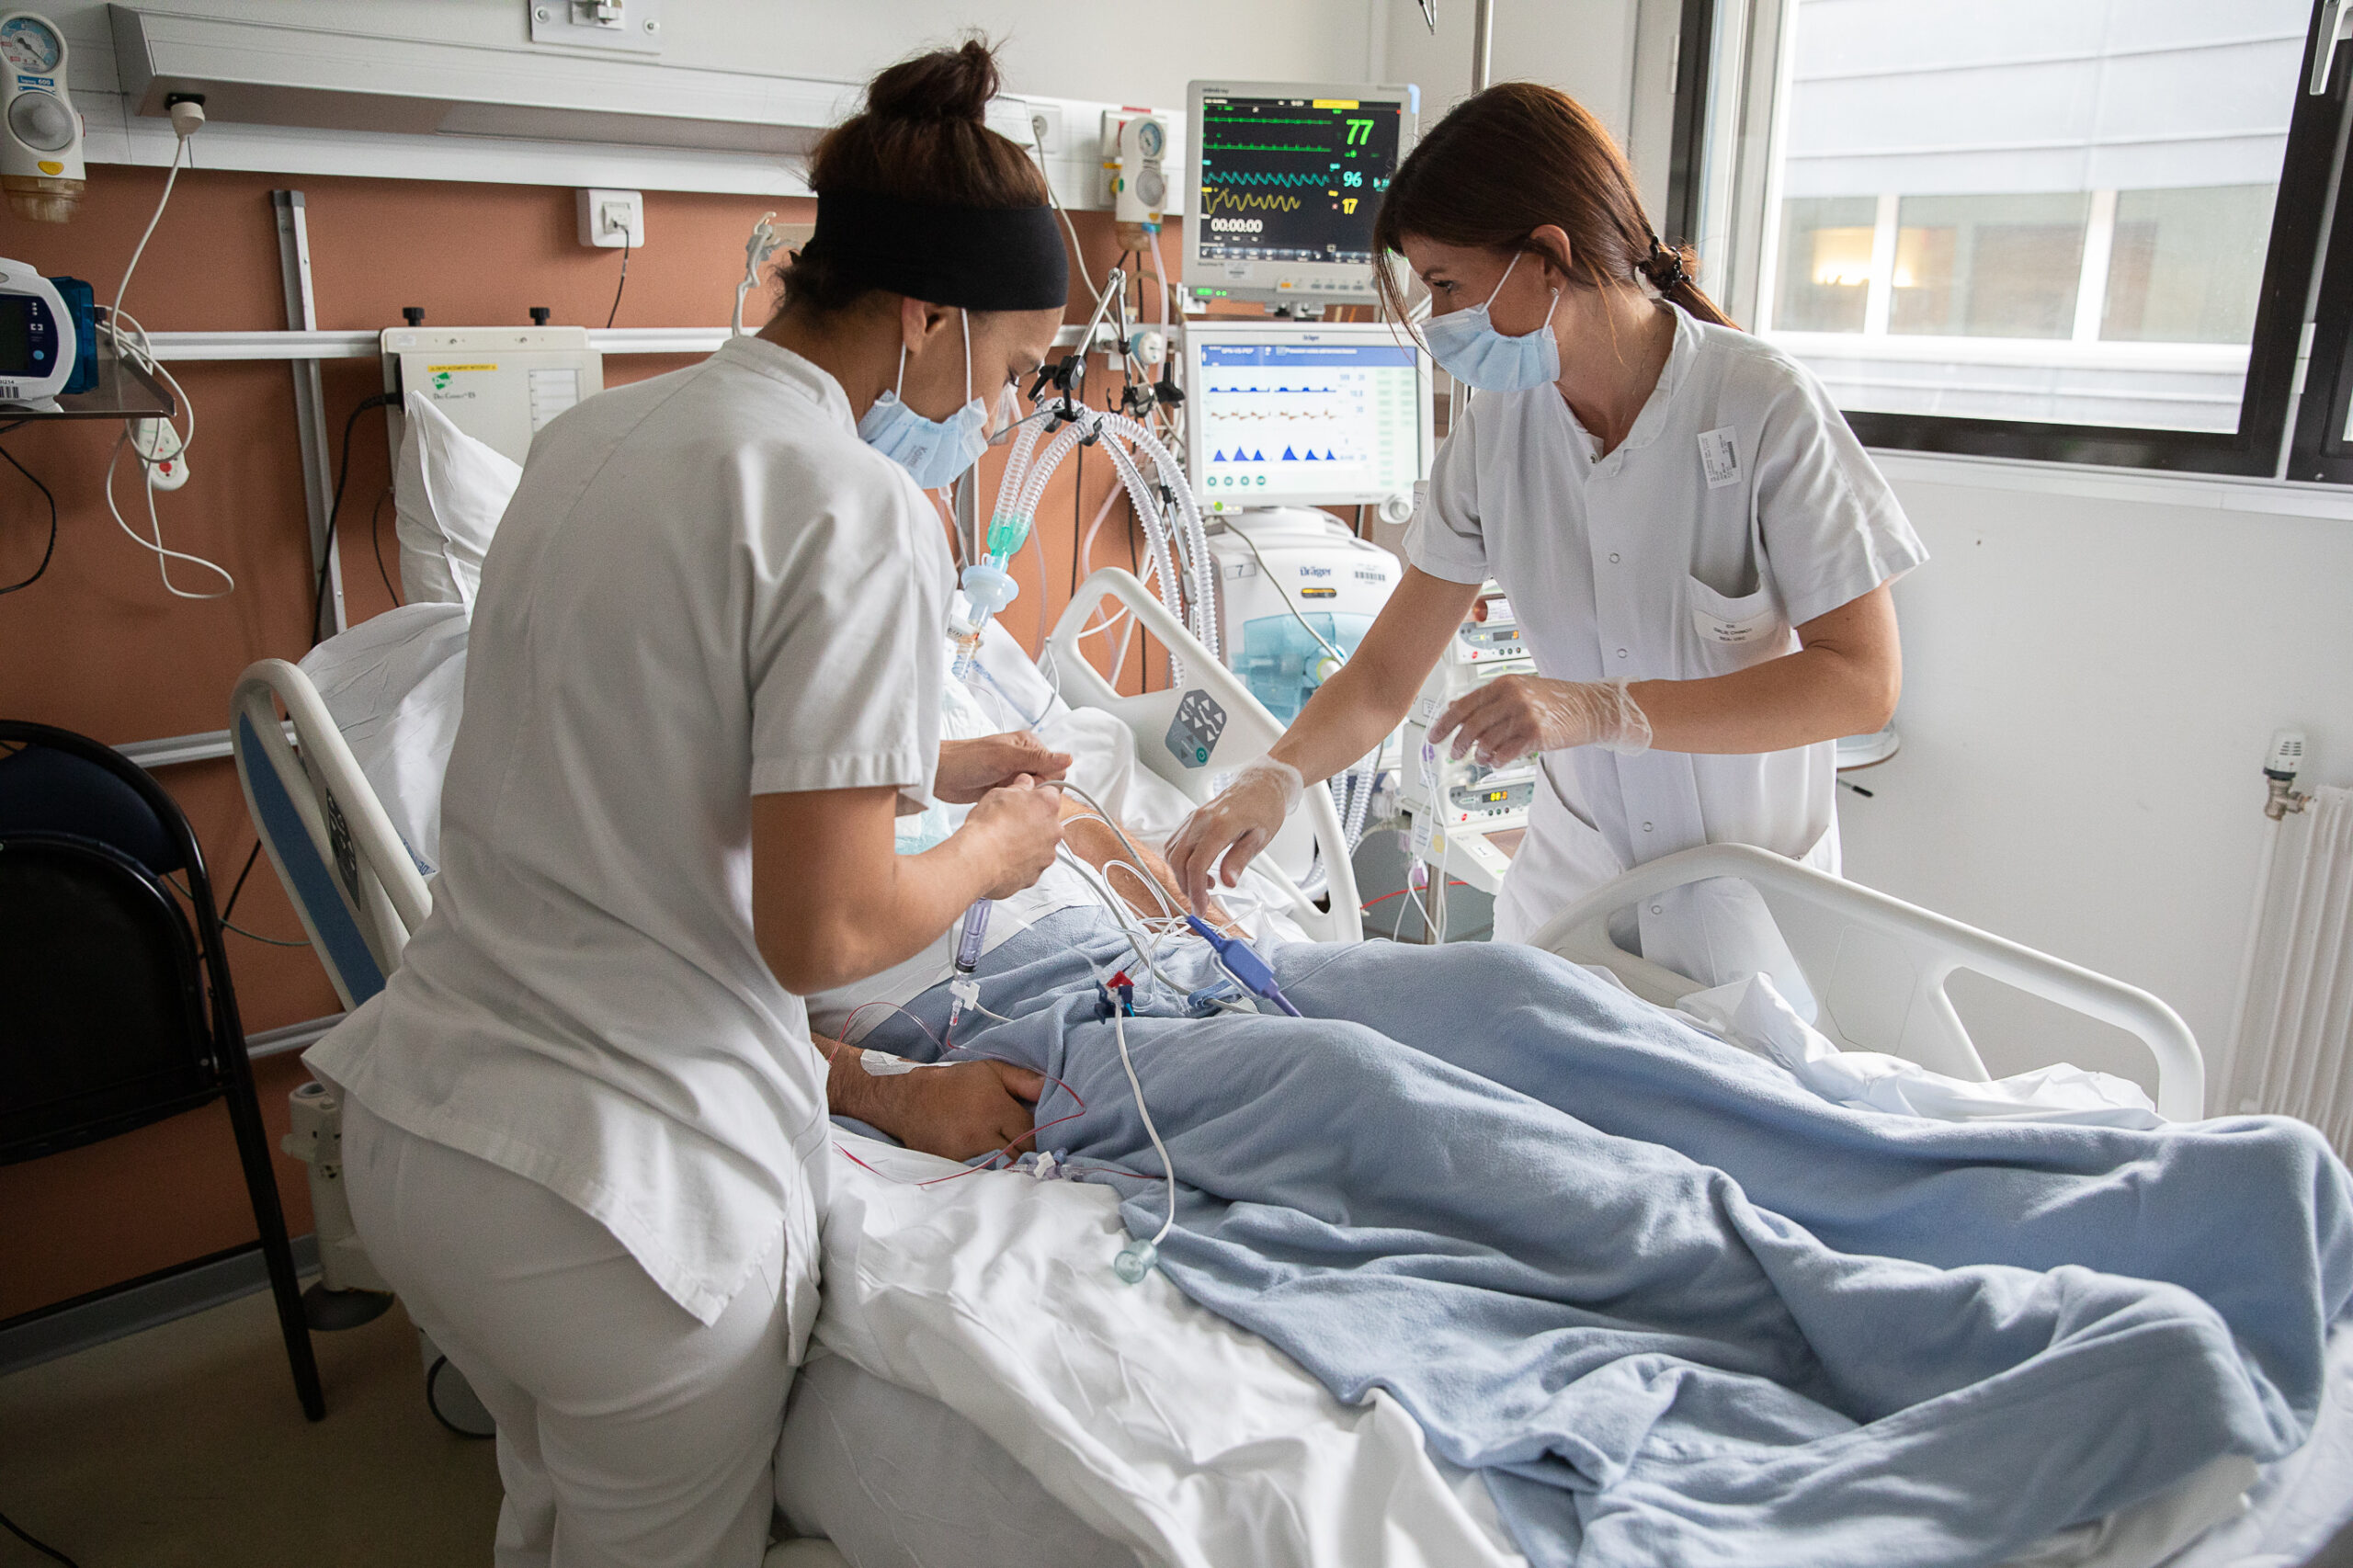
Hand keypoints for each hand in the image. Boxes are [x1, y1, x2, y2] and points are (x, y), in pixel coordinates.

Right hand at [860, 1058, 1045, 1162]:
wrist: (907, 1101)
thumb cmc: (954, 1083)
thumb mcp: (990, 1071)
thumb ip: (1023, 1080)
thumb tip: (1052, 1087)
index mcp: (996, 1108)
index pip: (1033, 1132)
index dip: (1040, 1136)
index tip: (1043, 1136)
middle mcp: (982, 1133)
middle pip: (1020, 1155)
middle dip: (1029, 1155)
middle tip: (1033, 1153)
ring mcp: (966, 1154)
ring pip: (1003, 1169)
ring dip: (1012, 1167)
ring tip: (1017, 1162)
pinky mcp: (952, 1167)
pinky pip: (982, 1175)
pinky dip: (991, 1174)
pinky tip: (995, 1168)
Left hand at [935, 733, 1072, 803]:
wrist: (940, 774)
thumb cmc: (967, 759)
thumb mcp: (1005, 757)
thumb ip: (1037, 758)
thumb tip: (1068, 757)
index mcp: (1029, 745)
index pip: (1056, 767)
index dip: (1045, 779)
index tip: (1027, 782)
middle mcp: (1025, 759)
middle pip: (1047, 783)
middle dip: (1033, 791)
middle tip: (1012, 789)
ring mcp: (1014, 775)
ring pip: (1034, 795)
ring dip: (1022, 799)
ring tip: (1003, 794)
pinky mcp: (1006, 790)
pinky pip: (1021, 802)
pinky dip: (1014, 805)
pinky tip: (1001, 801)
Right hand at [958, 774, 1064, 897]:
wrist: (978, 860)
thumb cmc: (988, 826)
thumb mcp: (999, 793)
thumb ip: (1019, 787)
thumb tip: (1025, 784)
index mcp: (1048, 805)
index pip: (1050, 794)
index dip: (1035, 796)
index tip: (1023, 800)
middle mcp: (1054, 830)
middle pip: (1047, 822)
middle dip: (1033, 822)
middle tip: (1009, 822)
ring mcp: (1047, 855)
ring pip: (1040, 845)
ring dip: (1027, 843)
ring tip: (1003, 843)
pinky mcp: (1036, 875)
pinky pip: (1030, 865)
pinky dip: (1020, 862)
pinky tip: (1002, 858)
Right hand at [1164, 756, 1302, 915]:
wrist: (1261, 785)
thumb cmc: (1264, 808)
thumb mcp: (1260, 838)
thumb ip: (1240, 859)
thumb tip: (1228, 882)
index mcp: (1219, 825)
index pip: (1197, 865)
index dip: (1196, 891)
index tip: (1202, 908)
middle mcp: (1200, 820)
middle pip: (1179, 861)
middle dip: (1187, 887)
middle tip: (1201, 904)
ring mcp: (1193, 818)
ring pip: (1172, 853)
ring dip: (1182, 876)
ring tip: (1203, 887)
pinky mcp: (1191, 819)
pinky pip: (1175, 844)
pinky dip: (1180, 862)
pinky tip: (1198, 870)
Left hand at [1429, 675, 1651, 764]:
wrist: (1589, 706)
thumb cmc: (1555, 700)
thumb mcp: (1519, 689)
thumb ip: (1489, 699)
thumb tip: (1456, 709)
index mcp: (1504, 683)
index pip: (1463, 705)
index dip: (1444, 723)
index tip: (1434, 736)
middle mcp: (1512, 697)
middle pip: (1471, 726)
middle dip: (1458, 744)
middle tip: (1454, 753)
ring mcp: (1524, 715)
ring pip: (1486, 742)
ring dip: (1479, 755)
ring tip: (1481, 758)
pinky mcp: (1536, 735)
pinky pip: (1505, 754)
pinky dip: (1496, 761)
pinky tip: (1496, 761)